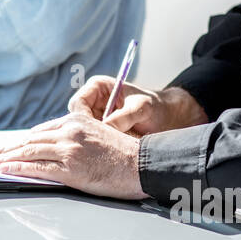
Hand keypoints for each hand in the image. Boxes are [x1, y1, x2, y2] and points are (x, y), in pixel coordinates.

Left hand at [0, 113, 146, 199]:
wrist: (143, 165)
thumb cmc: (124, 155)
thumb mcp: (98, 135)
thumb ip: (76, 138)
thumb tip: (54, 149)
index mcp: (76, 121)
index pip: (40, 131)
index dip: (21, 142)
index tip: (8, 148)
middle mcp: (69, 131)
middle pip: (30, 140)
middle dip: (7, 149)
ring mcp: (68, 149)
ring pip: (29, 152)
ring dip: (5, 158)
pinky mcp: (70, 168)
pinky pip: (37, 167)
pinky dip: (17, 168)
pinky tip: (5, 169)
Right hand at [68, 78, 207, 136]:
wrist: (164, 117)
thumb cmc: (154, 106)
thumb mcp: (140, 109)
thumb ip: (123, 117)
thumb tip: (105, 128)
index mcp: (98, 86)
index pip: (78, 102)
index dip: (81, 118)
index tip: (93, 132)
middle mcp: (92, 100)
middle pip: (76, 119)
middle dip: (85, 132)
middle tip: (99, 145)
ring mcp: (95, 116)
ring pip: (82, 131)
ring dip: (91, 140)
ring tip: (106, 149)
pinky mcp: (99, 130)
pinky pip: (91, 140)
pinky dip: (97, 146)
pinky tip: (107, 153)